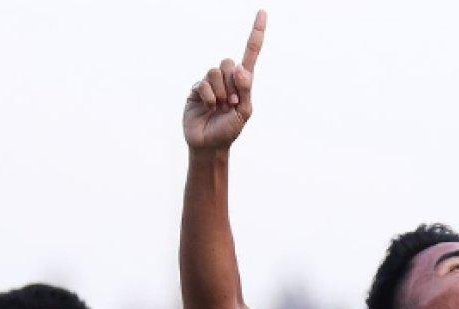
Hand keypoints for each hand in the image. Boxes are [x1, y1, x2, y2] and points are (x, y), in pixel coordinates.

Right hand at [184, 10, 266, 151]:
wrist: (209, 145)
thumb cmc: (229, 130)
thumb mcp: (244, 112)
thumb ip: (246, 90)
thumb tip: (240, 68)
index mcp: (242, 82)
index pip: (250, 53)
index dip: (256, 33)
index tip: (262, 13)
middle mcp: (226, 79)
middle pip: (228, 62)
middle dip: (232, 83)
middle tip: (232, 102)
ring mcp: (210, 84)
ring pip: (215, 72)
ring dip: (220, 92)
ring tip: (220, 107)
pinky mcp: (196, 90)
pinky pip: (203, 84)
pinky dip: (209, 97)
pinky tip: (209, 108)